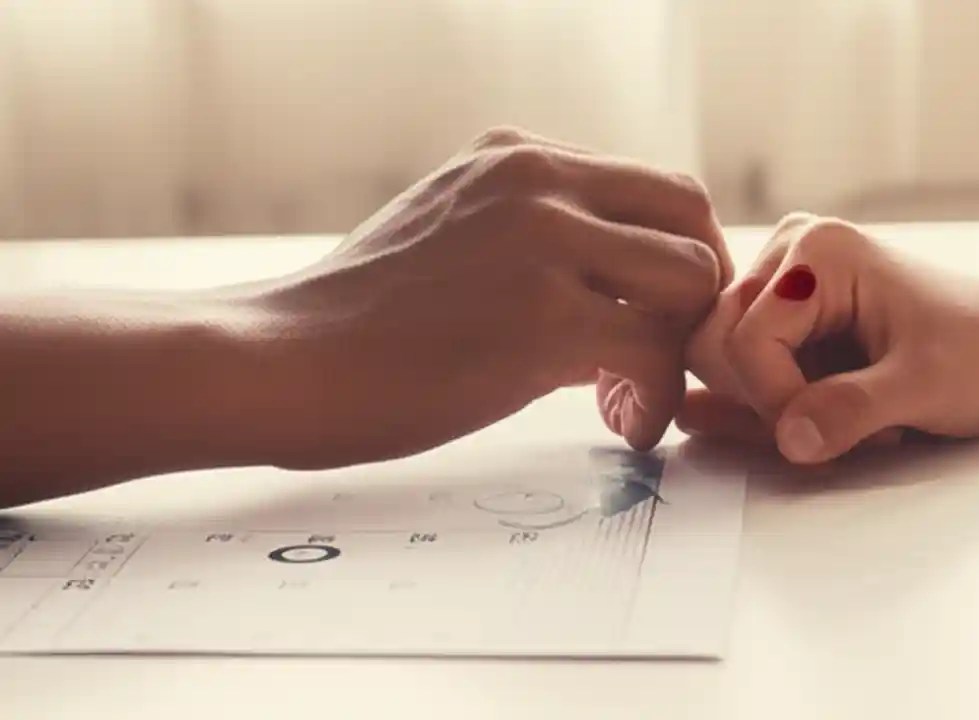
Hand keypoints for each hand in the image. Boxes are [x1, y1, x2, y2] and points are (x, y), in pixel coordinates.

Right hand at [252, 127, 730, 468]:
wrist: (279, 360)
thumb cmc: (359, 318)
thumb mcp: (456, 233)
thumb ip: (540, 241)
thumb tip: (625, 295)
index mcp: (519, 155)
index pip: (653, 185)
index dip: (674, 254)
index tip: (654, 316)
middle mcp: (539, 179)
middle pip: (690, 213)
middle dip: (695, 293)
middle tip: (663, 352)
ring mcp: (543, 242)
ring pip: (689, 279)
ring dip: (677, 348)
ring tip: (625, 397)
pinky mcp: (543, 317)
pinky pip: (654, 355)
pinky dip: (653, 401)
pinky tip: (618, 426)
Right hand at [681, 213, 978, 463]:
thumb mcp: (926, 386)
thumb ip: (854, 410)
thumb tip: (790, 441)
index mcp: (815, 251)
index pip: (744, 341)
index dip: (777, 402)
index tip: (844, 433)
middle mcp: (786, 253)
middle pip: (715, 347)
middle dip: (772, 403)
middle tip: (849, 425)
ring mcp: (780, 283)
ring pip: (721, 364)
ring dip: (774, 408)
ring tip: (850, 416)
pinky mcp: (782, 317)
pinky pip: (739, 371)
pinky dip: (769, 408)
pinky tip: (814, 424)